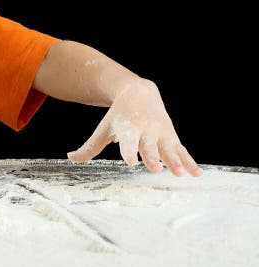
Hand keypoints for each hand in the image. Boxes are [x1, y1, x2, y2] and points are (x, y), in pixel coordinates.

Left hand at [67, 79, 201, 175]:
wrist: (138, 92)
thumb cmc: (119, 116)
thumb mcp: (104, 128)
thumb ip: (90, 146)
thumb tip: (70, 158)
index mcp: (127, 128)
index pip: (127, 141)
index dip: (128, 150)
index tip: (129, 160)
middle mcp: (145, 131)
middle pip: (149, 145)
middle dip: (152, 156)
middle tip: (155, 168)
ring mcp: (160, 133)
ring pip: (168, 148)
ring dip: (174, 160)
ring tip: (179, 174)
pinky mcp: (171, 136)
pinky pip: (182, 151)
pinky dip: (189, 162)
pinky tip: (196, 174)